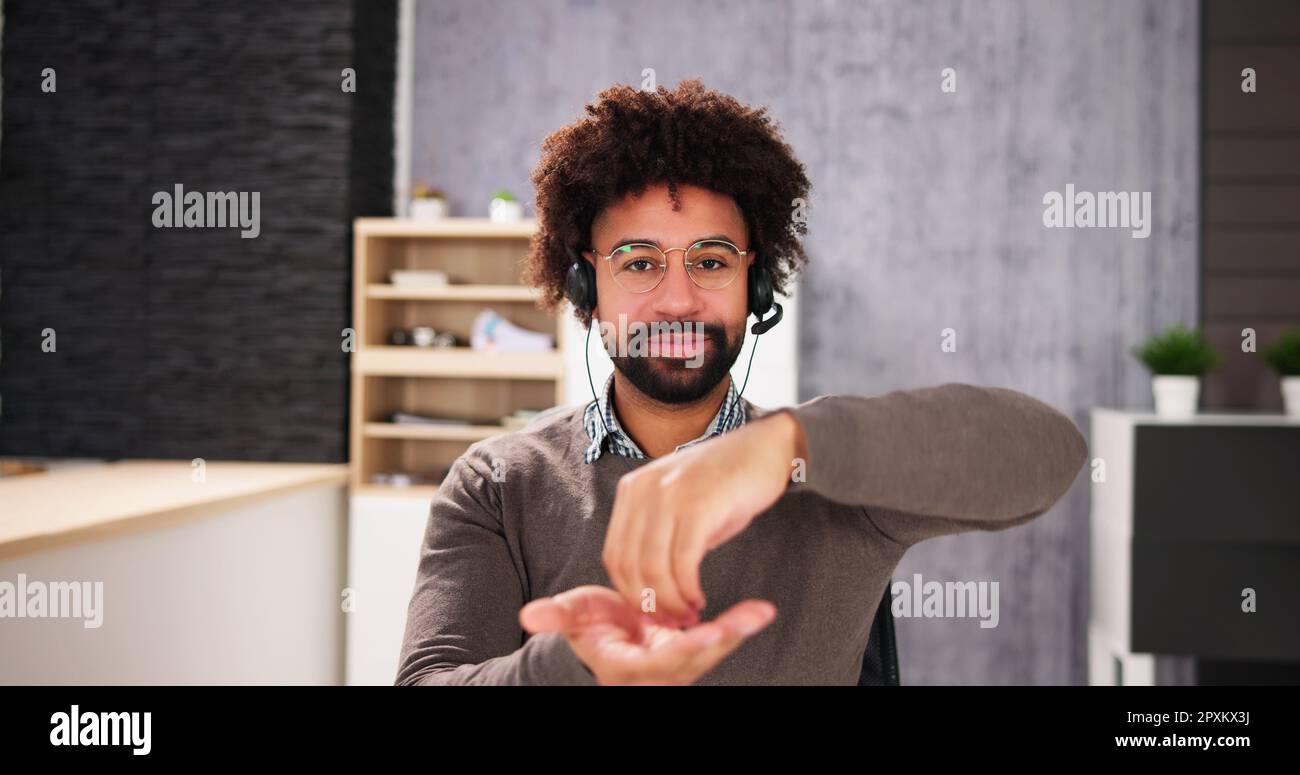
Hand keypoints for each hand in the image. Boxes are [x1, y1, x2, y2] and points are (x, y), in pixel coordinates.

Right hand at [519, 585, 775, 684]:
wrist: (606, 637)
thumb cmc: (589, 626)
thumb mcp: (573, 616)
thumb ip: (556, 616)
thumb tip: (528, 615)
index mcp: (628, 669)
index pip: (659, 662)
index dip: (682, 649)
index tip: (707, 630)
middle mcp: (658, 675)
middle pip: (696, 660)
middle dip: (724, 639)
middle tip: (753, 617)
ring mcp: (678, 666)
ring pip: (711, 652)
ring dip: (737, 631)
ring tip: (762, 611)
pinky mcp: (692, 653)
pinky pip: (716, 641)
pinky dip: (737, 626)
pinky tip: (759, 610)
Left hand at [602, 410, 807, 625]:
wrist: (765, 447)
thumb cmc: (726, 482)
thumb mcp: (680, 508)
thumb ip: (659, 540)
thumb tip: (651, 592)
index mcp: (632, 490)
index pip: (614, 556)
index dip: (630, 593)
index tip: (653, 613)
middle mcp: (643, 490)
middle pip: (629, 566)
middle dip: (649, 604)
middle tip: (672, 622)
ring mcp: (669, 495)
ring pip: (653, 568)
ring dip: (670, 602)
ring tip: (689, 615)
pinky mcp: (698, 504)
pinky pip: (683, 561)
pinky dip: (688, 589)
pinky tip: (700, 598)